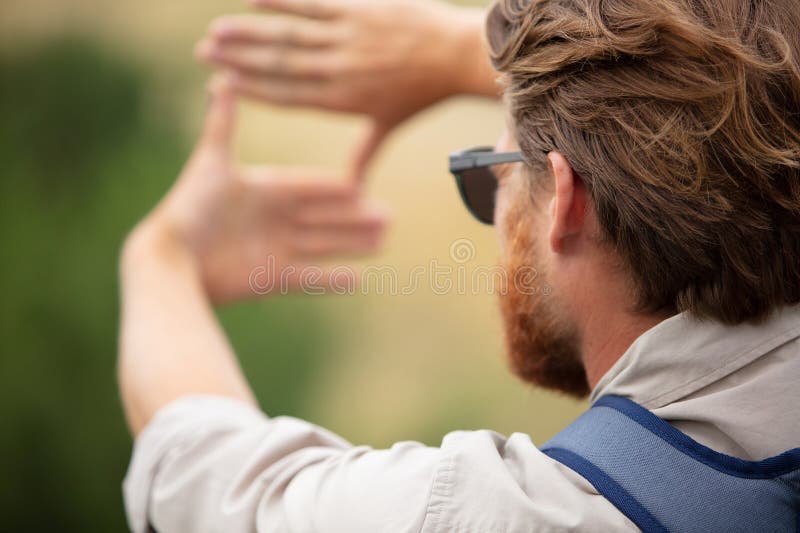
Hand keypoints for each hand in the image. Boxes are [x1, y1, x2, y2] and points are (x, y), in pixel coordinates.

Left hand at [133, 76, 387, 303]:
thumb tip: (222, 78)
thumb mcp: (211, 161)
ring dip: (353, 244)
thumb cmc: (187, 209)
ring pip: (323, 246)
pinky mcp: (268, 279)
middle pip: (324, 218)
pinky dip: (331, 280)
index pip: (310, 188)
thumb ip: (223, 122)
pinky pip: (308, 279)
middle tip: (390, 218)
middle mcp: (272, 219)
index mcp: (264, 190)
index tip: (365, 188)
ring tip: (384, 242)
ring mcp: (272, 250)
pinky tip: (358, 278)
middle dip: (357, 218)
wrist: (168, 260)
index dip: (337, 190)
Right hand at [196, 0, 496, 178]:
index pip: (285, 95)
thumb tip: (353, 191)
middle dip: (238, 59)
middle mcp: (339, 72)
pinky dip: (282, 0)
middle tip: (203, 52)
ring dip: (249, 32)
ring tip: (217, 30)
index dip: (249, 88)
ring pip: (289, 36)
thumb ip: (363, 154)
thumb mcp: (388, 125)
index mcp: (341, 100)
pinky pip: (314, 3)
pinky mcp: (360, 10)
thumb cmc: (420, 94)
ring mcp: (348, 39)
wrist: (454, 57)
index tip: (218, 81)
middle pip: (278, 65)